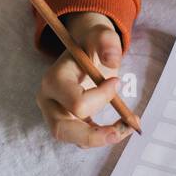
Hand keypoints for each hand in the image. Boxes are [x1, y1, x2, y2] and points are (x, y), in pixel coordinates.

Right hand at [36, 11, 130, 148]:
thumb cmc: (92, 44)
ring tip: (127, 127)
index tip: (117, 81)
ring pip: (74, 140)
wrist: (86, 50)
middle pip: (63, 130)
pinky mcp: (67, 122)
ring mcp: (55, 114)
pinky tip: (120, 128)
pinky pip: (83, 139)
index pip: (76, 102)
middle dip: (96, 136)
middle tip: (125, 129)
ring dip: (103, 138)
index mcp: (53, 80)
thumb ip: (107, 42)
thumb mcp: (101, 36)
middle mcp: (48, 101)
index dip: (102, 97)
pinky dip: (103, 137)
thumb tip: (112, 61)